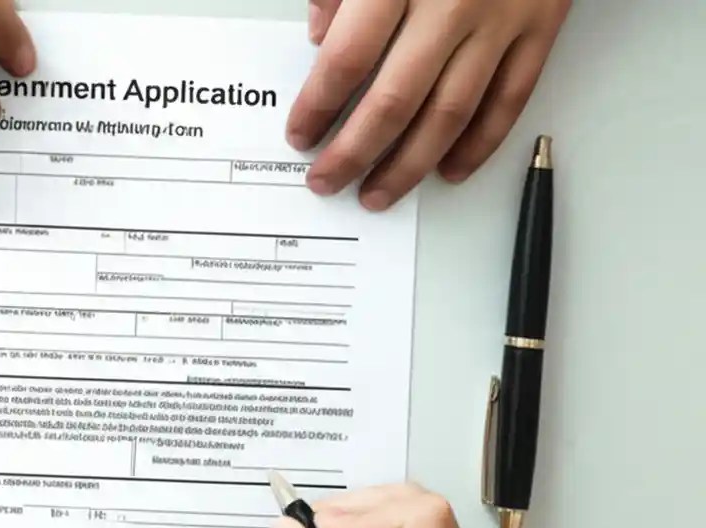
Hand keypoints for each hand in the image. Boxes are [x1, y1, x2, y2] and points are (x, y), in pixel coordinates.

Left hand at [293, 0, 571, 209]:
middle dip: (353, 153)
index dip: (317, 107)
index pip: (347, 60)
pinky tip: (449, 169)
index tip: (300, 135)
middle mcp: (452, 2)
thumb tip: (320, 36)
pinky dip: (480, 143)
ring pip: (450, 113)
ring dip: (410, 164)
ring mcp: (502, 18)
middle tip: (327, 180)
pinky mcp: (542, 25)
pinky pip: (510, 99)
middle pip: (393, 100)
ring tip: (378, 192)